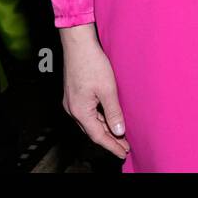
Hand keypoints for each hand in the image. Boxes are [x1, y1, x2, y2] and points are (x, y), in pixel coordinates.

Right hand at [60, 26, 130, 159]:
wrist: (78, 45)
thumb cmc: (92, 63)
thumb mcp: (108, 89)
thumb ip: (113, 112)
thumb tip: (118, 131)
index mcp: (80, 111)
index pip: (98, 136)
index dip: (112, 146)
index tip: (123, 153)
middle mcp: (72, 110)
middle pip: (92, 131)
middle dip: (109, 140)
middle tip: (125, 147)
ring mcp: (72, 102)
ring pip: (90, 122)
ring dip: (105, 129)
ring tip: (120, 135)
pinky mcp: (74, 94)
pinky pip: (88, 113)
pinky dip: (99, 118)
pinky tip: (108, 117)